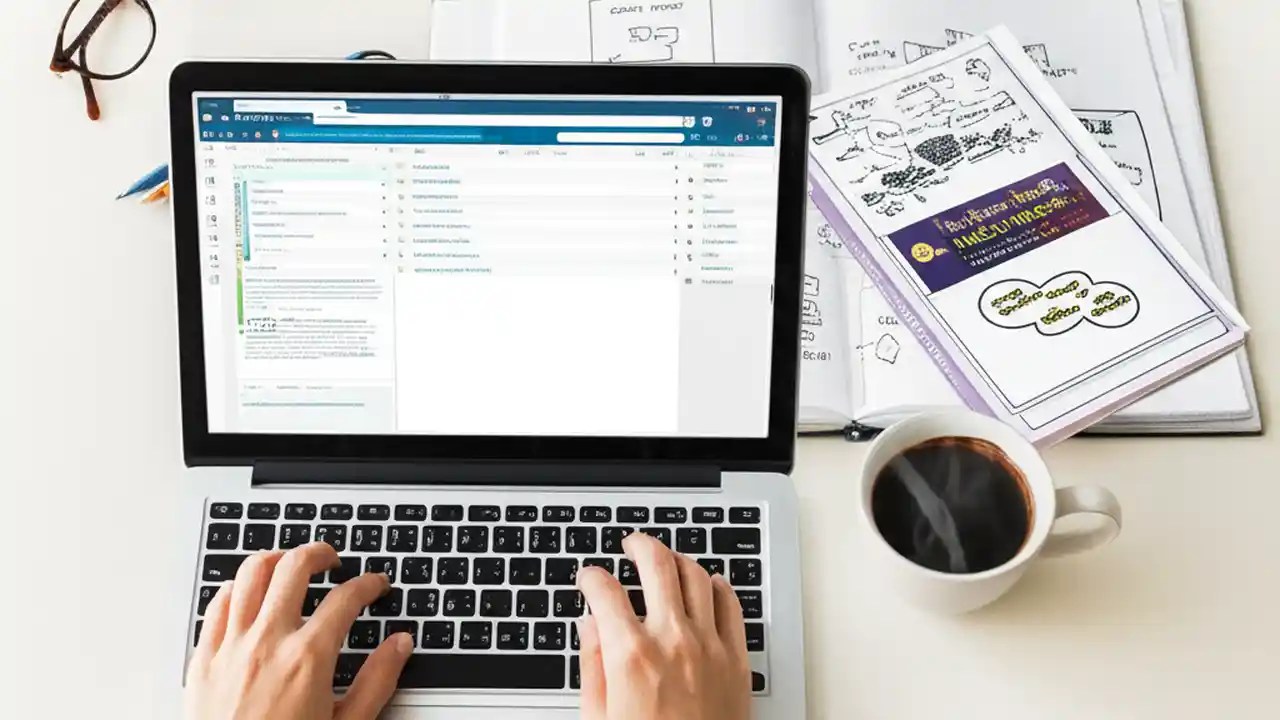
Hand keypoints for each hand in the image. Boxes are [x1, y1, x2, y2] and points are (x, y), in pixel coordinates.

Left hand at [185, 542, 411, 719]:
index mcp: (308, 658)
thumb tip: (399, 646)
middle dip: (320, 554)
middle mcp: (268, 642)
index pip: (346, 597)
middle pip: (295, 567)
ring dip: (276, 558)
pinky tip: (249, 591)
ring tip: (290, 563)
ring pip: (251, 573)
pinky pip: (218, 603)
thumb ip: (377, 681)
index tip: (375, 585)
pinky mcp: (203, 658)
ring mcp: (231, 646)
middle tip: (333, 559)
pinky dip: (237, 587)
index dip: (369, 583)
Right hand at [576, 533, 750, 719]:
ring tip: (666, 560)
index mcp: (630, 656)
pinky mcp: (737, 660)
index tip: (588, 578)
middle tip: (630, 544)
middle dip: (638, 545)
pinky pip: (731, 605)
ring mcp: (710, 647)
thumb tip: (591, 627)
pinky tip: (708, 584)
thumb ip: (593, 665)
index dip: (590, 577)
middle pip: (656, 564)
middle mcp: (672, 641)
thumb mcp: (598, 718)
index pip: (604, 591)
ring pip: (696, 576)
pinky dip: (718, 586)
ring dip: (677, 560)